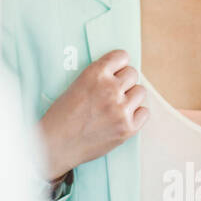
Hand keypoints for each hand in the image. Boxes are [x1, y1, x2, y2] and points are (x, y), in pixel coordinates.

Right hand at [38, 49, 148, 180]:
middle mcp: (110, 88)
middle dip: (124, 82)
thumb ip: (98, 78)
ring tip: (118, 106)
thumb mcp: (75, 85)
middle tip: (114, 92)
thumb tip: (120, 74)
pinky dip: (136, 115)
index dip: (118, 65)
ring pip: (141, 92)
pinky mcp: (127, 127)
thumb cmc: (61, 116)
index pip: (122, 56)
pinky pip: (144, 112)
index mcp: (95, 74)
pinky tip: (123, 118)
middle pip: (133, 74)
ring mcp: (121, 109)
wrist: (56, 144)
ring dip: (131, 97)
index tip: (116, 71)